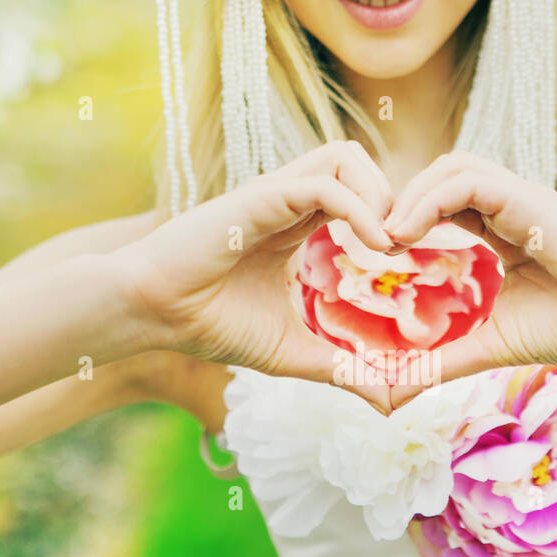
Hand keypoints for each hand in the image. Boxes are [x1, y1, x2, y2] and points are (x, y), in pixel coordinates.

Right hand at [117, 141, 394, 410]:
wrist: (151, 313)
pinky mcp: (261, 199)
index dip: (388, 215)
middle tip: (402, 248)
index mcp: (295, 224)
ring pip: (345, 155)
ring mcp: (274, 196)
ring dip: (379, 193)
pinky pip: (325, 185)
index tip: (406, 262)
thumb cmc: (209, 324)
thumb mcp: (292, 352)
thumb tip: (387, 401)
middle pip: (356, 160)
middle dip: (393, 194)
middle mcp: (288, 201)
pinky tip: (375, 250)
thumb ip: (341, 368)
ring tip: (388, 246)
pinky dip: (360, 211)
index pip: (356, 191)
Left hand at [381, 152, 556, 403]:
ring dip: (409, 195)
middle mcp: (509, 208)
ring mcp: (519, 199)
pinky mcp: (528, 200)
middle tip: (370, 242)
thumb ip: (446, 359)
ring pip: (451, 167)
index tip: (378, 256)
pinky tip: (406, 233)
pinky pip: (468, 180)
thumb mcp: (492, 344)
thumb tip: (395, 391)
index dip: (406, 219)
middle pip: (441, 177)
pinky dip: (429, 200)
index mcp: (504, 231)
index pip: (444, 205)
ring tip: (386, 237)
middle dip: (399, 199)